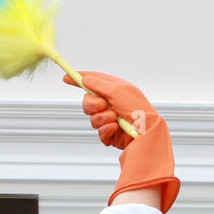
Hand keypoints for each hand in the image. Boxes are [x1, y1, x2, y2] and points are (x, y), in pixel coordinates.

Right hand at [62, 69, 179, 212]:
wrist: (146, 134)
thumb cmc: (137, 110)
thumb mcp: (117, 91)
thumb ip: (98, 84)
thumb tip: (85, 78)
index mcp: (116, 90)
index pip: (95, 81)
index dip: (81, 79)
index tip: (67, 78)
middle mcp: (113, 104)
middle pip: (88, 101)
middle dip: (92, 104)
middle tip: (102, 105)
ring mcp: (111, 119)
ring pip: (92, 118)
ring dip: (102, 118)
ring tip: (114, 120)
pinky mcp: (111, 134)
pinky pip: (99, 131)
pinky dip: (106, 130)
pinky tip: (115, 130)